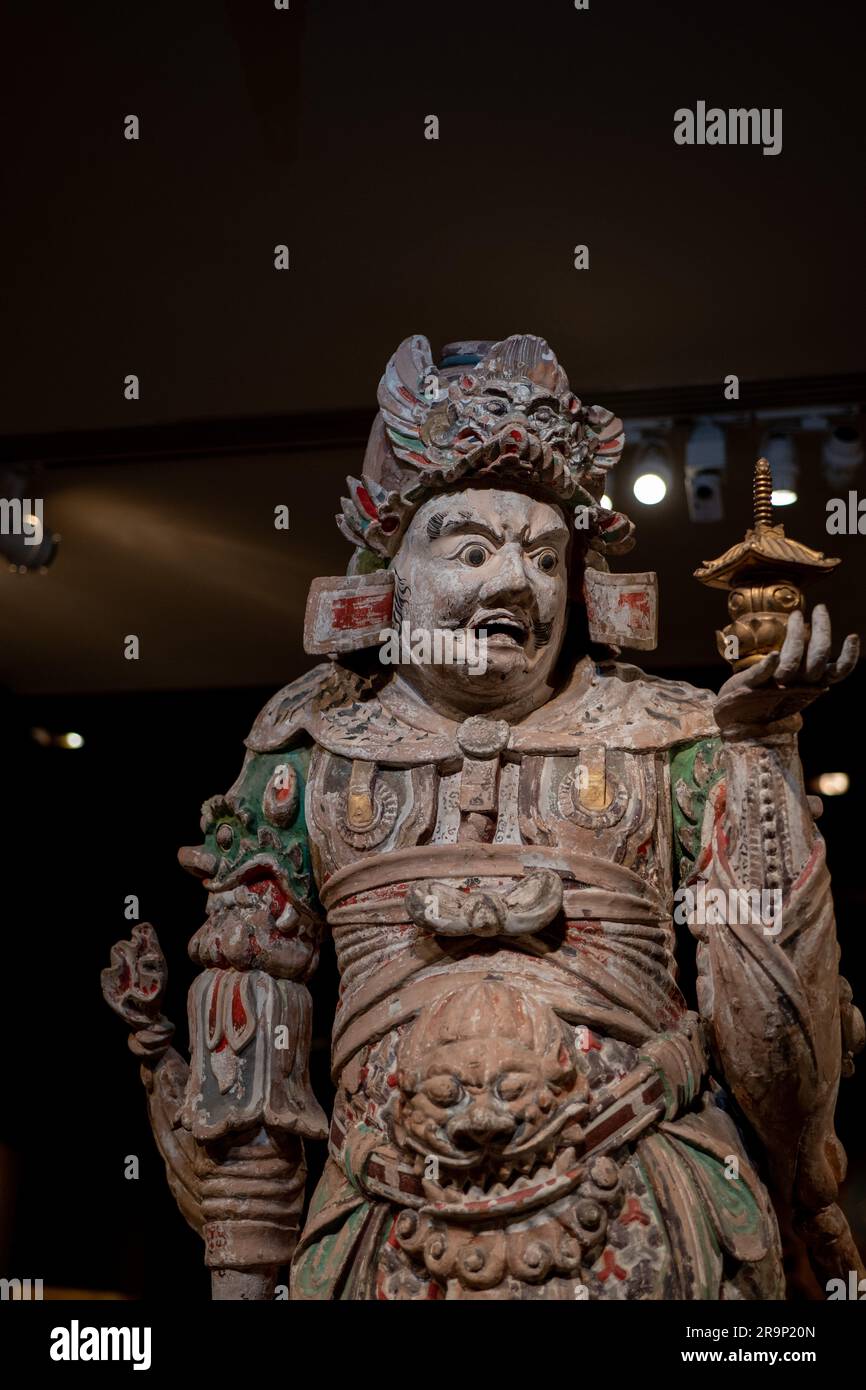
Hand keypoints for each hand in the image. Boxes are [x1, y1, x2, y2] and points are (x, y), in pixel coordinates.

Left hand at [714, 605, 858, 735]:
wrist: (738, 714)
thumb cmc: (770, 692)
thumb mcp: (794, 678)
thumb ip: (806, 661)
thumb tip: (816, 630)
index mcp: (811, 684)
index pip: (838, 672)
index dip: (849, 656)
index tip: (852, 636)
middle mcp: (798, 685)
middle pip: (818, 657)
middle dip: (822, 629)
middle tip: (820, 608)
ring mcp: (776, 685)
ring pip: (793, 662)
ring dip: (796, 634)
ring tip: (796, 615)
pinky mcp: (751, 685)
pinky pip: (762, 674)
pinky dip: (769, 665)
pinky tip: (773, 654)